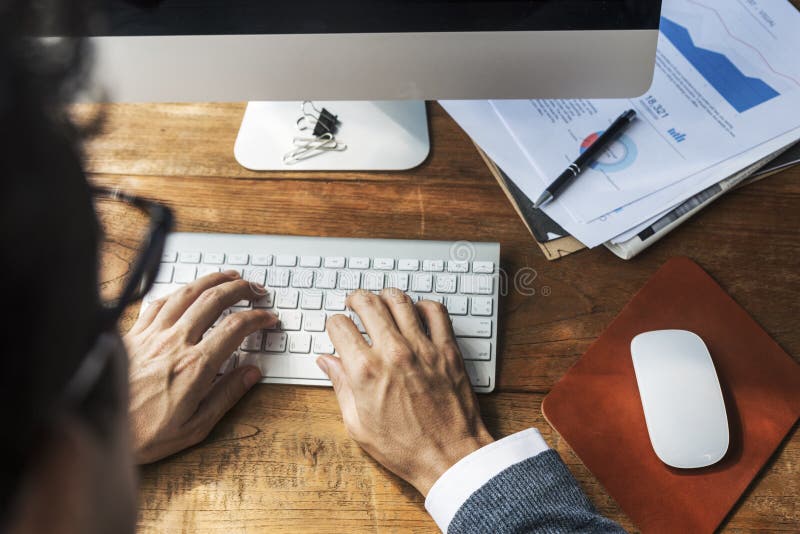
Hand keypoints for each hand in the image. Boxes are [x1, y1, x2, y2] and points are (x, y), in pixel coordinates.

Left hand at [123, 271, 276, 463]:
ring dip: (211, 280)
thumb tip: (252, 373)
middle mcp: (173, 344)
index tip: (268, 317)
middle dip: (240, 289)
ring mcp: (151, 336)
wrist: (97, 430)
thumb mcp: (196, 426)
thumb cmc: (145, 435)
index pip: (235, 328)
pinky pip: (157, 302)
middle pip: (213, 300)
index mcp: (194, 367)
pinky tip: (186, 292)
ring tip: (229, 277)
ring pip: (186, 293)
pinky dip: (178, 292)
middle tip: (255, 289)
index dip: (257, 317)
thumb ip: (227, 395)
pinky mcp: (133, 335)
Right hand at [316, 289, 493, 495]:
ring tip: (381, 301)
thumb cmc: (405, 448)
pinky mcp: (447, 350)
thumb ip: (340, 387)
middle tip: (354, 303)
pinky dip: (423, 305)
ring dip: (385, 296)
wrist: (449, 457)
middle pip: (367, 303)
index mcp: (365, 372)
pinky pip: (436, 311)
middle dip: (355, 299)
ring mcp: (423, 348)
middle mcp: (393, 353)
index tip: (337, 328)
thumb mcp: (358, 425)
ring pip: (400, 300)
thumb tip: (327, 363)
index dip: (334, 324)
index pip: (340, 326)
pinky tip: (416, 312)